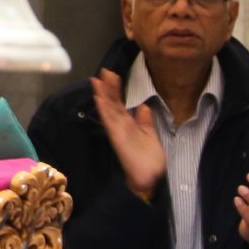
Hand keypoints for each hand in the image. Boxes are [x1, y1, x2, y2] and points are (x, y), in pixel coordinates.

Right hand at [91, 69, 165, 198]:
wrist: (151, 177)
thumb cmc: (150, 160)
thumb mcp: (151, 135)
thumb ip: (145, 121)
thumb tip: (142, 106)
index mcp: (129, 125)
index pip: (120, 104)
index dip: (115, 90)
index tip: (112, 75)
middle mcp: (121, 126)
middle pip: (112, 103)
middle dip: (107, 88)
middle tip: (103, 71)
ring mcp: (118, 130)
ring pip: (108, 109)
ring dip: (103, 94)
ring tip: (97, 79)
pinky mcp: (117, 136)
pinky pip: (109, 120)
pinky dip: (104, 108)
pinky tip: (100, 98)